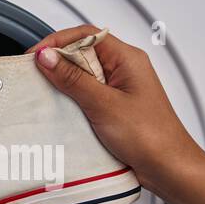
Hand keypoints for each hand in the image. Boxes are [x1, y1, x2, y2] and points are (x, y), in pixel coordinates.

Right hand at [31, 25, 204, 191]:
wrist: (169, 169)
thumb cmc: (151, 137)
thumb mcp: (104, 105)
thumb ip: (73, 79)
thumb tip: (47, 58)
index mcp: (127, 58)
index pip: (86, 35)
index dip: (57, 42)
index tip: (35, 56)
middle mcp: (124, 70)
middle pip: (82, 53)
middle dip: (57, 63)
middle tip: (35, 76)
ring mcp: (119, 89)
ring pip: (83, 76)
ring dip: (64, 84)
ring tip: (46, 94)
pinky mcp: (115, 108)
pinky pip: (88, 96)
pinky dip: (73, 101)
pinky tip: (63, 111)